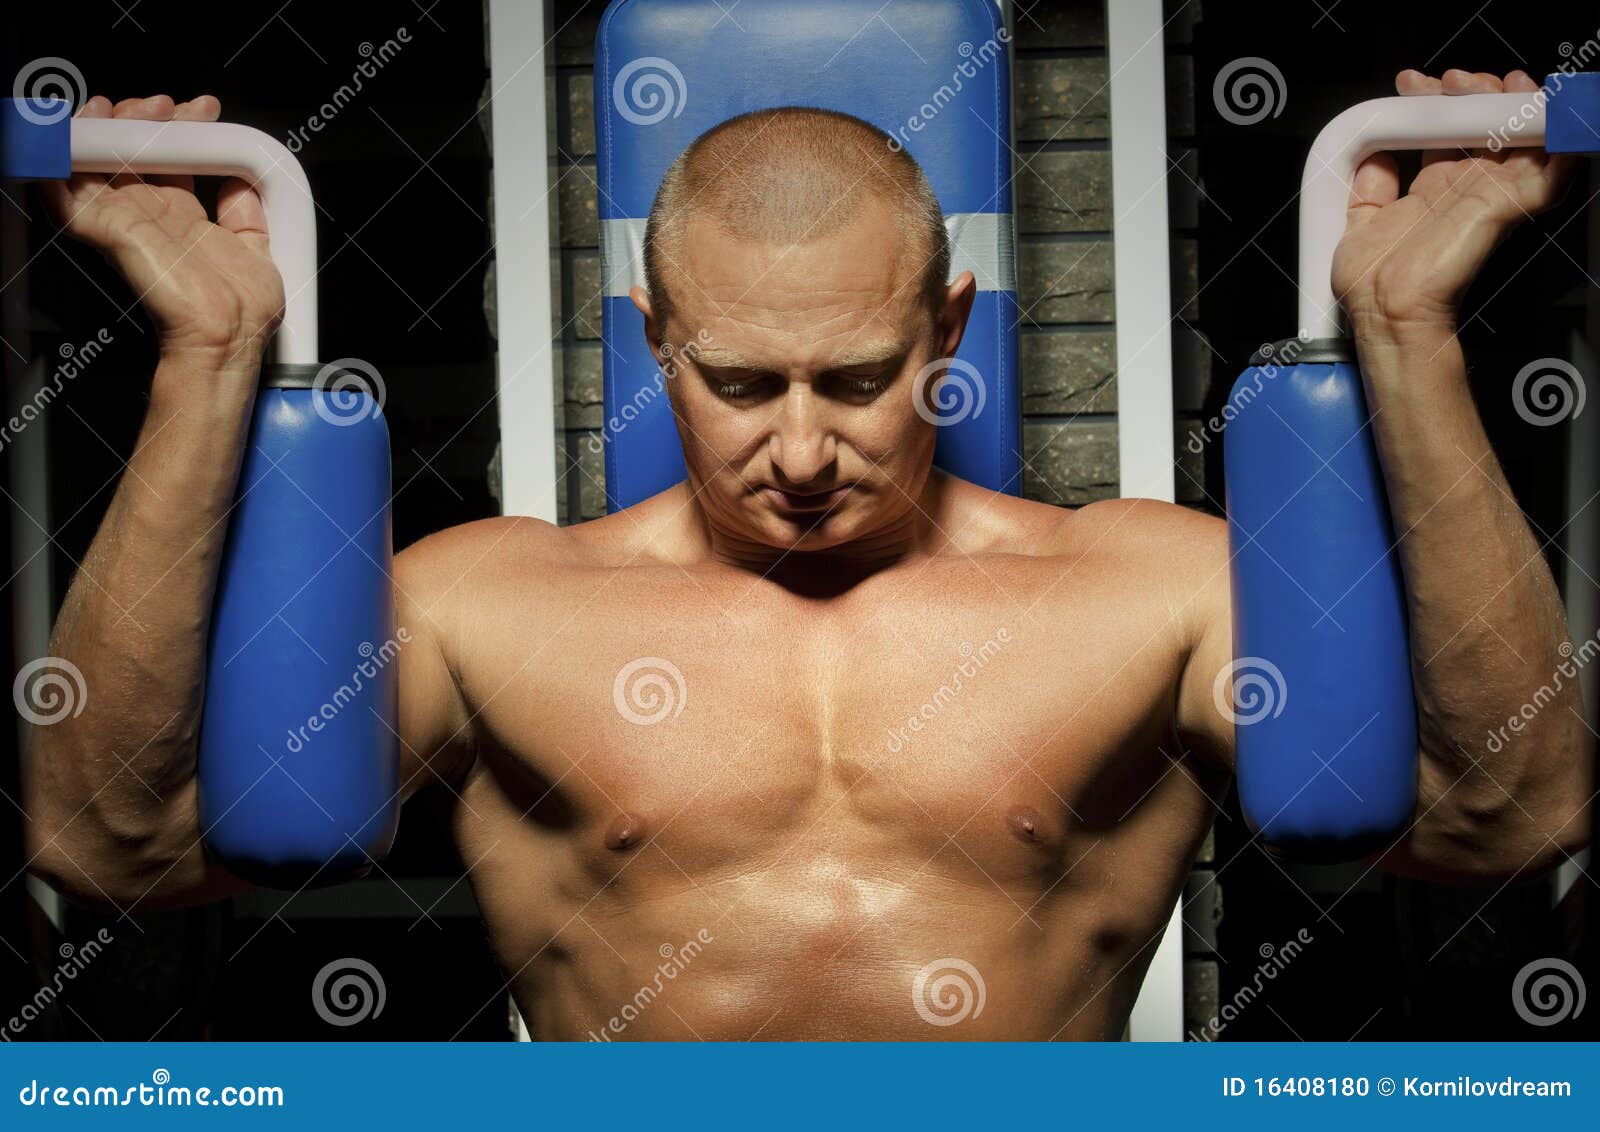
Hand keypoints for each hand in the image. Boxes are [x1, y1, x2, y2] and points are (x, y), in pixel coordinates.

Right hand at [39, 93, 284, 362]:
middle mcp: (151, 219)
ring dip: (102, 127)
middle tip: (165, 104)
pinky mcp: (108, 232)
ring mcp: (125, 224)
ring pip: (98, 162)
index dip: (182, 131)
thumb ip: (247, 217)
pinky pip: (68, 192)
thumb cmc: (242, 313)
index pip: (171, 163)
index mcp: (183, 221)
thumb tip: (245, 184)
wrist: (227, 341)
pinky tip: (67, 133)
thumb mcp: (259, 252)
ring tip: (116, 104)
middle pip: (132, 154)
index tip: (202, 109)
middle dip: (143, 119)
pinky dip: (60, 159)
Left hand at [1330, 69, 1575, 331]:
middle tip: (1451, 80)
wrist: (1384, 313)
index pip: (1446, 133)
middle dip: (1474, 92)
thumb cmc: (1373, 285)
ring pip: (1520, 137)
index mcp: (1435, 191)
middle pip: (1487, 126)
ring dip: (1513, 102)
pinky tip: (1552, 112)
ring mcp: (1489, 197)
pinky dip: (1558, 140)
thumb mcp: (1359, 223)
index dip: (1435, 103)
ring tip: (1496, 81)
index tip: (1412, 83)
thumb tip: (1371, 156)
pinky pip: (1548, 172)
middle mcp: (1465, 190)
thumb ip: (1369, 188)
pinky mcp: (1505, 208)